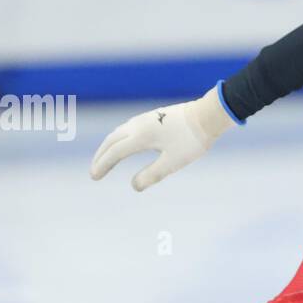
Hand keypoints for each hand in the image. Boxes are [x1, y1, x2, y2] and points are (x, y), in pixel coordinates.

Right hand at [90, 84, 237, 190]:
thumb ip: (152, 174)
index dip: (102, 165)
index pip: (114, 153)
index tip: (94, 177)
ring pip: (118, 132)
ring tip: (105, 158)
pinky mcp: (153, 116)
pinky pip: (127, 128)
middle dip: (101, 156)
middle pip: (111, 141)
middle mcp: (138, 125)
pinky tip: (124, 143)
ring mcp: (145, 119)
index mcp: (141, 137)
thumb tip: (134, 186)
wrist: (208, 115)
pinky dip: (119, 138)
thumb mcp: (173, 162)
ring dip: (109, 146)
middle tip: (95, 171)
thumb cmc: (192, 140)